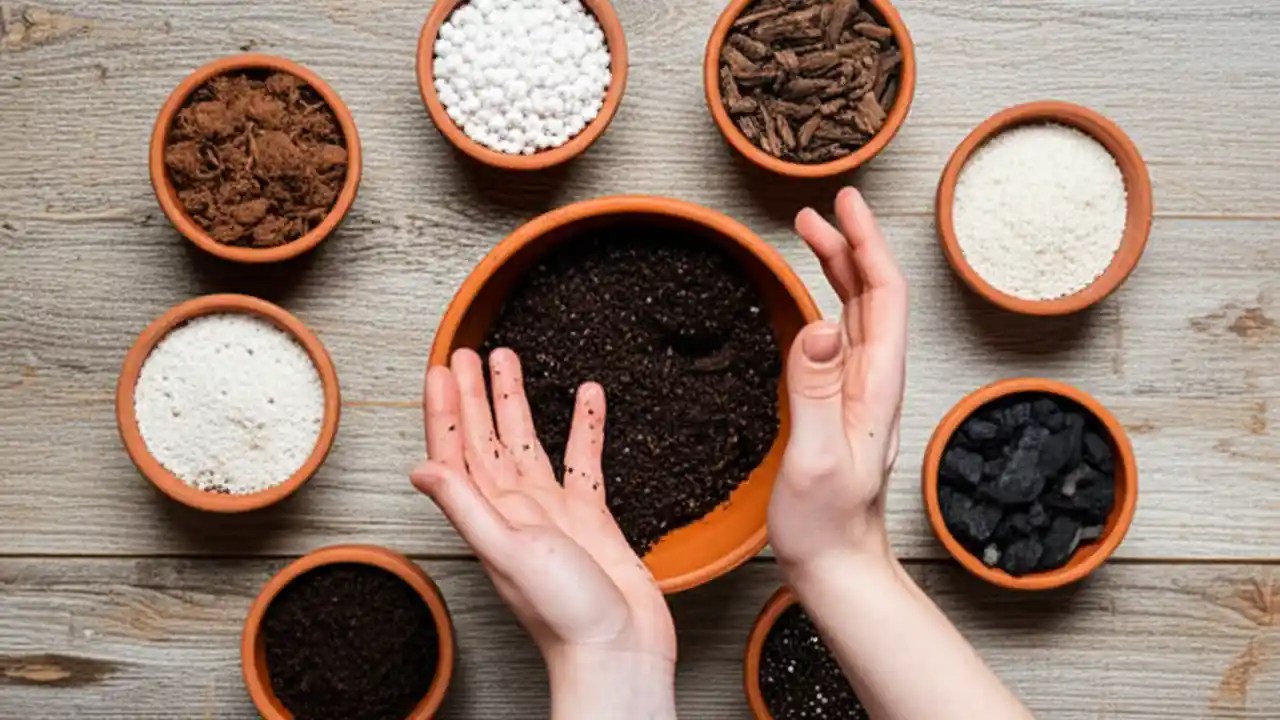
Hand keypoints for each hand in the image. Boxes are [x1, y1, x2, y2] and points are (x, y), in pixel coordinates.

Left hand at [410, 348, 676, 719]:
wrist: (618, 649)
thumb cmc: (564, 613)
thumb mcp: (507, 551)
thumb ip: (466, 507)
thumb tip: (420, 469)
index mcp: (491, 514)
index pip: (457, 450)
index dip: (445, 409)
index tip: (440, 369)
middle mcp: (516, 509)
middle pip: (488, 438)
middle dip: (475, 395)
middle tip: (468, 353)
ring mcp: (553, 512)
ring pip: (530, 442)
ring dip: (517, 403)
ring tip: (512, 362)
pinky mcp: (591, 518)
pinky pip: (584, 462)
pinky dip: (585, 427)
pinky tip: (588, 399)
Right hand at [769, 187, 908, 575]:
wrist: (837, 567)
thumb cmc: (828, 524)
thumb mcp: (818, 456)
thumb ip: (817, 391)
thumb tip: (820, 322)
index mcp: (876, 384)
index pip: (883, 294)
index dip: (867, 243)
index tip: (846, 204)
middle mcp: (873, 382)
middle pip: (872, 294)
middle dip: (850, 243)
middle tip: (818, 210)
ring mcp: (857, 395)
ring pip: (856, 313)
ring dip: (839, 269)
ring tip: (812, 237)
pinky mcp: (838, 409)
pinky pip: (837, 341)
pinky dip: (825, 304)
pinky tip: (809, 302)